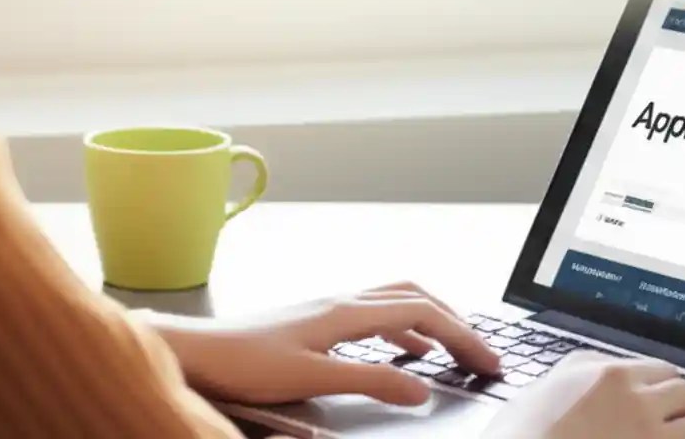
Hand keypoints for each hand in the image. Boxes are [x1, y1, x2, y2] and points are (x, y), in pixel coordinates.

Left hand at [145, 282, 499, 406]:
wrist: (196, 349)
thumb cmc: (244, 362)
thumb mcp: (312, 377)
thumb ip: (369, 381)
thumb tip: (421, 388)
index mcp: (347, 311)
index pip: (424, 313)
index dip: (462, 335)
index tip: (489, 360)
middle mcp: (343, 300)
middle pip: (417, 297)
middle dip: (456, 321)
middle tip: (481, 352)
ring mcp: (330, 307)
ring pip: (397, 299)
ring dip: (431, 319)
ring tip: (453, 346)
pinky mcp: (317, 319)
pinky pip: (376, 312)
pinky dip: (403, 326)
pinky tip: (401, 349)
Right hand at [484, 351, 684, 438]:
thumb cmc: (520, 436)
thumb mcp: (541, 389)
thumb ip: (577, 373)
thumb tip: (597, 367)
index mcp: (608, 375)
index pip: (662, 370)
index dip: (663, 389)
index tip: (661, 403)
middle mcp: (636, 400)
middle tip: (675, 426)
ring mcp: (650, 435)